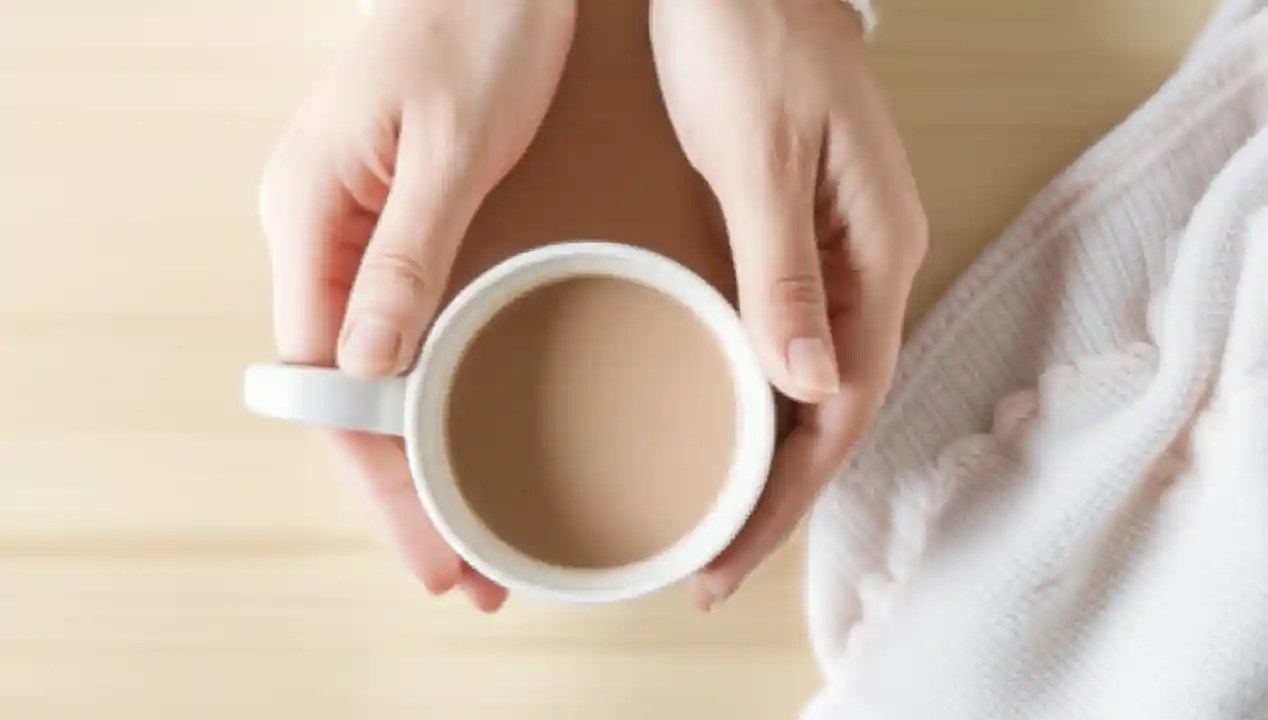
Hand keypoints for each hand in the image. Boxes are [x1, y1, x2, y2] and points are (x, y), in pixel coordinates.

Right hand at [258, 0, 575, 610]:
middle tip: (466, 573)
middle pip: (343, 397)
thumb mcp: (447, 146)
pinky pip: (396, 334)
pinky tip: (462, 438)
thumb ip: (406, 258)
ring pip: (369, 375)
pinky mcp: (393, 225)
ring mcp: (352, 233)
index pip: (325, 388)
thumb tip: (371, 372)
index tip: (434, 551)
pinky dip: (429, 398)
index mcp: (312, 218)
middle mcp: (318, 236)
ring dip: (416, 455)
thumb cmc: (474, 27)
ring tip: (472, 532)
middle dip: (400, 491)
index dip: (378, 480)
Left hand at [651, 0, 927, 609]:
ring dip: (769, 457)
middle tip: (709, 566)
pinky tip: (726, 426)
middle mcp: (870, 261)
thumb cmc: (746, 39)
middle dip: (778, 497)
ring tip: (714, 522)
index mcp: (876, 250)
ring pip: (815, 383)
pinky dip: (759, 398)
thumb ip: (784, 271)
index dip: (789, 494)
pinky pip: (791, 340)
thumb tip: (809, 384)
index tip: (728, 557)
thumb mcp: (759, 157)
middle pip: (835, 409)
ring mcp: (839, 250)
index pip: (844, 405)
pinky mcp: (800, 235)